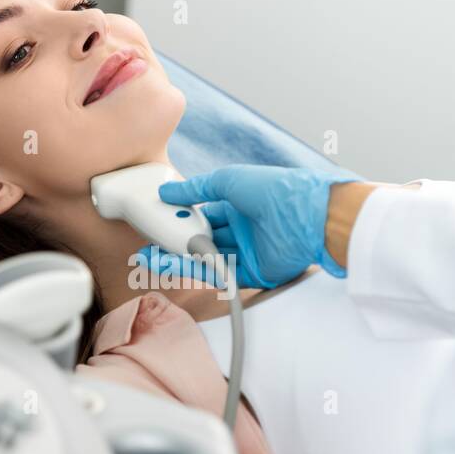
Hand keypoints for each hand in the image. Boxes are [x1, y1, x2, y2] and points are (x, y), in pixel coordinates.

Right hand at [154, 164, 359, 287]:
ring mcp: (247, 252)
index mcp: (240, 204)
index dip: (181, 217)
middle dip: (174, 242)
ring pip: (205, 257)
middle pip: (201, 238)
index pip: (204, 213)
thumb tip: (167, 191)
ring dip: (177, 259)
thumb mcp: (229, 179)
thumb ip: (197, 188)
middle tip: (148, 244)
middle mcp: (243, 229)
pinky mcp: (253, 273)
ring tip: (149, 259)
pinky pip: (218, 273)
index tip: (158, 219)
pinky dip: (194, 270)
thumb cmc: (274, 190)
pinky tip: (172, 266)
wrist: (307, 216)